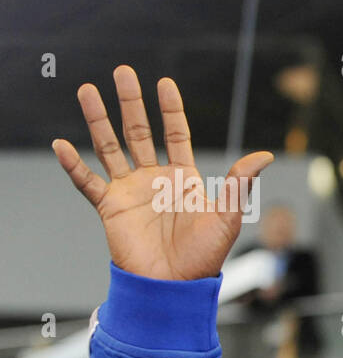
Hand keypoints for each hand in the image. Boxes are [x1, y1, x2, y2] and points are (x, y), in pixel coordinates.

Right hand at [51, 65, 273, 280]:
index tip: (164, 82)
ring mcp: (130, 192)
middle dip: (130, 102)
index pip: (175, 134)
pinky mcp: (110, 208)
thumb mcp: (228, 216)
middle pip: (138, 132)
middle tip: (122, 71)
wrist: (175, 286)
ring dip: (98, 120)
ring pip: (109, 147)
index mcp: (183, 179)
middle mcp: (155, 180)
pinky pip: (87, 182)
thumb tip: (266, 155)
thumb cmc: (205, 256)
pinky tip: (61, 145)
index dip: (170, 109)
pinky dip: (73, 165)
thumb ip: (241, 183)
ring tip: (87, 91)